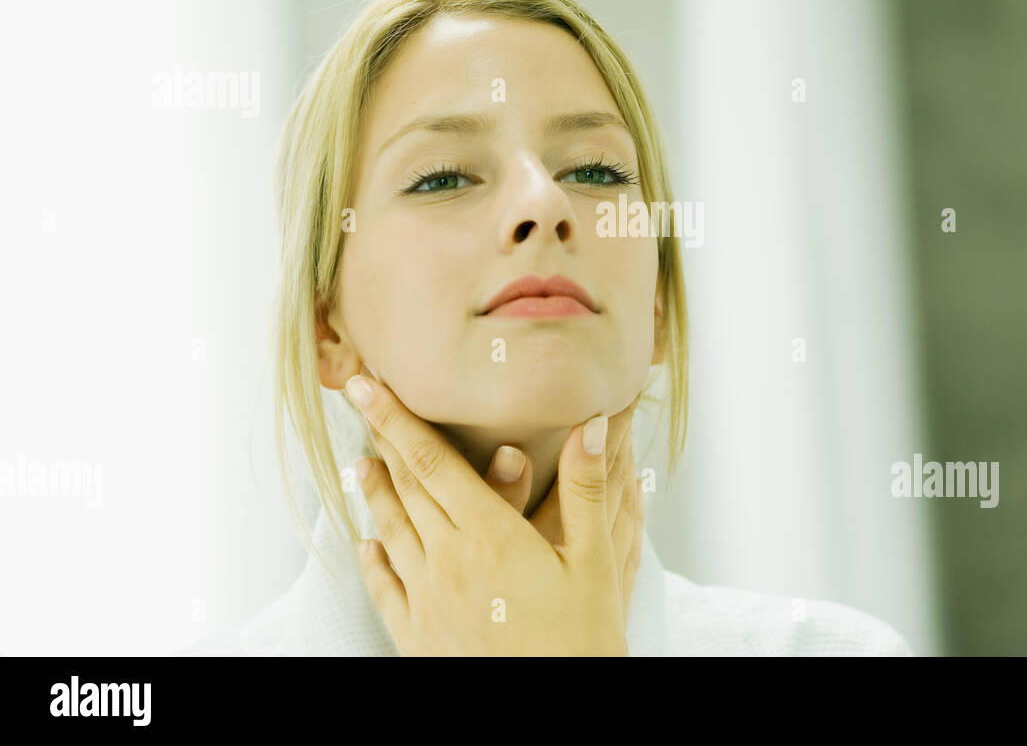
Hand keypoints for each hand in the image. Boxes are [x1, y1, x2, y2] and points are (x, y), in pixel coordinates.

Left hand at [348, 375, 632, 655]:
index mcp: (491, 535)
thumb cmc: (583, 640)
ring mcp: (429, 602)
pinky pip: (385, 590)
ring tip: (361, 466)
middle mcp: (449, 562)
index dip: (396, 419)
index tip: (366, 385)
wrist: (557, 714)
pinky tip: (367, 546)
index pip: (432, 461)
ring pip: (390, 533)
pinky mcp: (420, 638)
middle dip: (382, 442)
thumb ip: (587, 488)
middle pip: (406, 488)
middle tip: (360, 406)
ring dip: (374, 494)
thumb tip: (590, 424)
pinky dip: (372, 560)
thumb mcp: (596, 560)